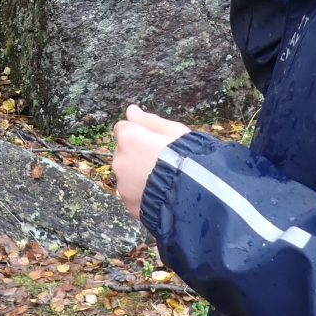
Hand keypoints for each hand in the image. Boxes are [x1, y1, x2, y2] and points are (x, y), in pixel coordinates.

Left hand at [112, 105, 190, 219]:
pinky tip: (162, 195)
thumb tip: (131, 111)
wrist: (196, 196)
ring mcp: (123, 185)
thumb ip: (149, 121)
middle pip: (123, 153)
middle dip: (137, 155)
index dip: (139, 134)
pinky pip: (133, 195)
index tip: (153, 142)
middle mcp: (120, 161)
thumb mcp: (175, 131)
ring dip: (139, 176)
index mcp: (129, 139)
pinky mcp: (129, 205)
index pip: (123, 129)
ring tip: (164, 181)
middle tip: (162, 162)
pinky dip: (143, 194)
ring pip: (127, 175)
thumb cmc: (188, 159)